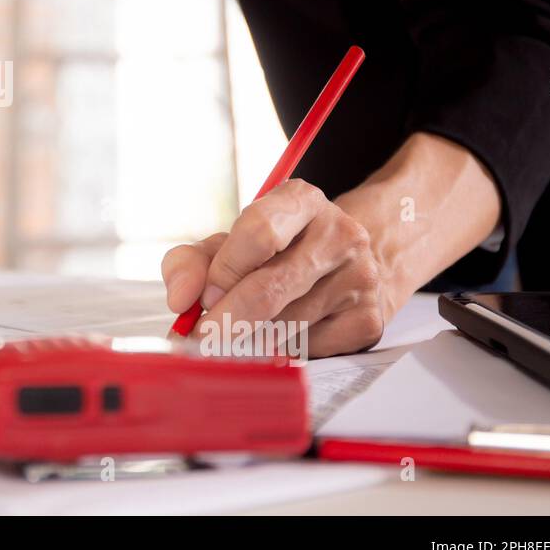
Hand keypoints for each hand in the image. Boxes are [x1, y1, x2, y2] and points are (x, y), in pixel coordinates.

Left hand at [161, 179, 396, 357]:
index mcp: (302, 200)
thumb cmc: (279, 252)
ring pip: (284, 325)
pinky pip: (308, 348)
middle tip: (202, 336)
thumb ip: (193, 262)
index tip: (199, 299)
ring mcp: (360, 278)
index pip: (258, 232)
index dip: (222, 271)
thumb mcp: (233, 243)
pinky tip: (285, 332)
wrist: (350, 263)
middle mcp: (339, 234)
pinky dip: (283, 349)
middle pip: (269, 288)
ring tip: (246, 327)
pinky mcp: (368, 320)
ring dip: (252, 336)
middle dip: (225, 320)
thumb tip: (181, 299)